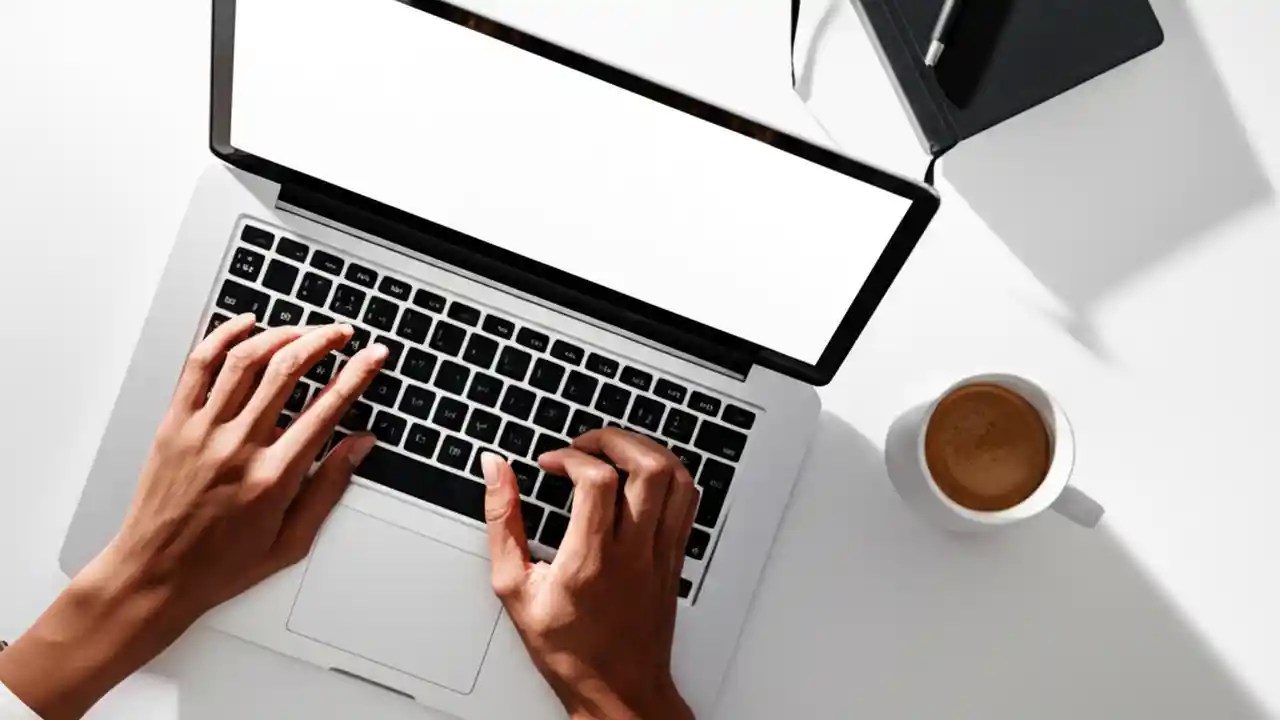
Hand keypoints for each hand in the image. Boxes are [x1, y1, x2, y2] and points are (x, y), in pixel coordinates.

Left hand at [0, 314, 386, 719]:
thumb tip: (359, 446)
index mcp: (273, 478)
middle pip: (286, 370)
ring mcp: (202, 431)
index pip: (326, 408)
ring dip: (280, 335)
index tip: (373, 356)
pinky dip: (223, 336)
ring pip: (245, 360)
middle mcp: (237, 447)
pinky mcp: (174, 425)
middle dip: (322, 341)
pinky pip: (199, 366)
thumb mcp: (292, 540)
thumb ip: (329, 488)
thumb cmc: (221, 565)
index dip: (357, 374)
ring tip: (303, 330)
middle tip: (341, 334)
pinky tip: (245, 325)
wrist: (153, 575)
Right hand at [481, 429, 698, 719]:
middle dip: (614, 439)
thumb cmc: (568, 650)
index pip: (597, 481)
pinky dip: (668, 474)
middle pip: (649, 468)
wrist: (618, 691)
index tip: (551, 462)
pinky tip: (641, 478)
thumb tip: (496, 472)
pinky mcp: (675, 557)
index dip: (571, 456)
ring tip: (614, 453)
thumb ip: (503, 524)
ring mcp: (661, 553)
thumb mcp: (514, 589)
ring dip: (645, 450)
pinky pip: (688, 500)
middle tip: (586, 445)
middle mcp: (634, 552)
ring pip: (677, 478)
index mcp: (591, 560)